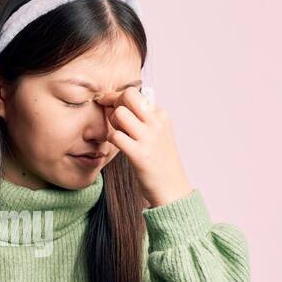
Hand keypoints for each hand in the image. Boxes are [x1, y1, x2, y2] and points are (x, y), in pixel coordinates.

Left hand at [93, 87, 192, 207]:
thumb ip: (142, 117)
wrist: (172, 188)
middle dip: (113, 103)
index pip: (134, 93)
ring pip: (119, 114)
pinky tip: (118, 146)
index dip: (117, 97)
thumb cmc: (160, 160)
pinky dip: (111, 139)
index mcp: (161, 115)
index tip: (109, 104)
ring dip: (112, 123)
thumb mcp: (158, 133)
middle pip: (127, 96)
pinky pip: (115, 136)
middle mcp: (156, 123)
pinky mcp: (139, 155)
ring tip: (118, 134)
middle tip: (111, 116)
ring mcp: (148, 138)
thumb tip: (115, 103)